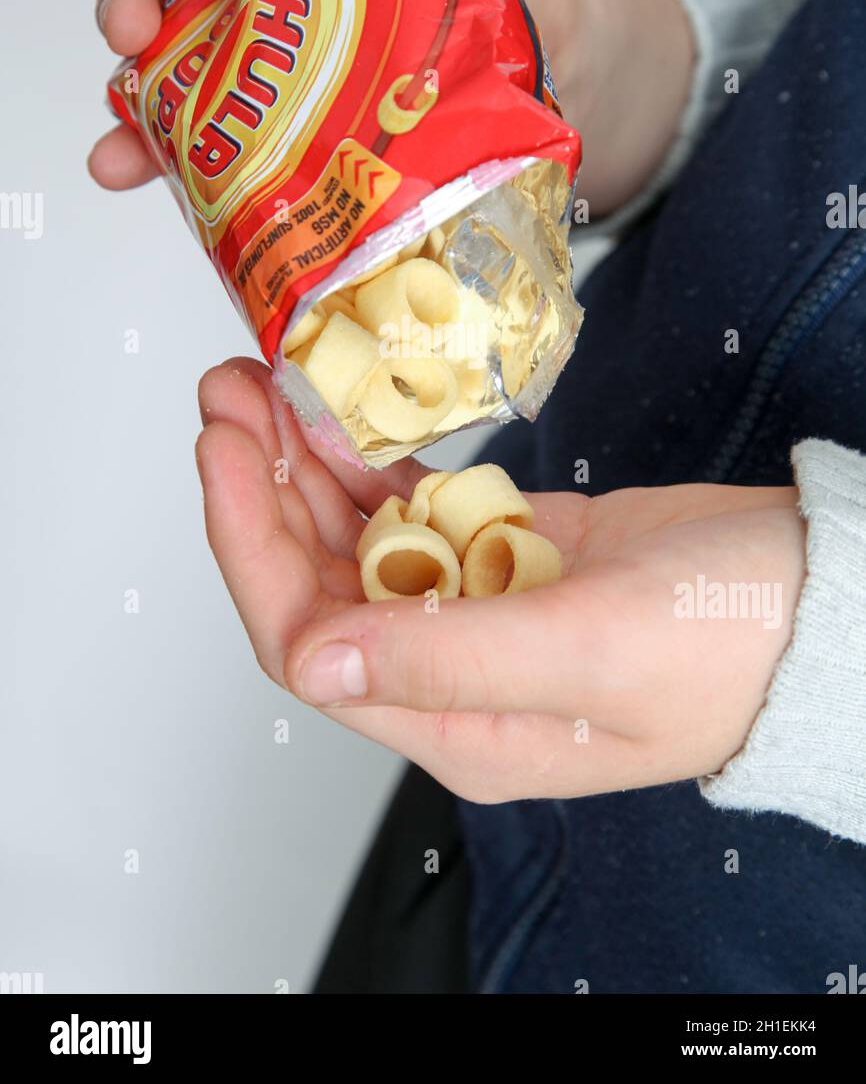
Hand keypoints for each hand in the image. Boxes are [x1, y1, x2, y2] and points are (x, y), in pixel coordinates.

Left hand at [197, 359, 805, 803]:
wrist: (824, 597)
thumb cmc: (733, 640)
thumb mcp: (588, 650)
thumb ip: (447, 660)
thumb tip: (310, 661)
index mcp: (458, 725)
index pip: (308, 642)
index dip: (248, 545)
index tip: (226, 451)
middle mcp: (454, 674)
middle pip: (318, 583)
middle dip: (263, 490)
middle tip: (236, 395)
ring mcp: (482, 609)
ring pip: (360, 542)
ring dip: (309, 468)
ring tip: (274, 387)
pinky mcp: (513, 554)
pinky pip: (420, 511)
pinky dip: (377, 465)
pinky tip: (350, 417)